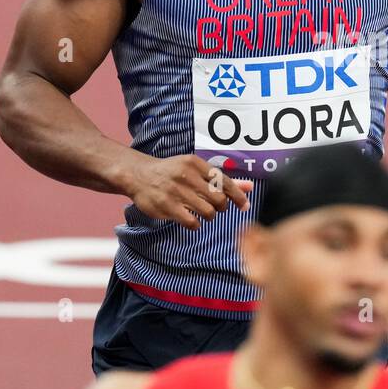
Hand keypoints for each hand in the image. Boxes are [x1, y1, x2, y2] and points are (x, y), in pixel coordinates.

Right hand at [125, 154, 252, 230]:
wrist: (138, 175)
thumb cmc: (172, 173)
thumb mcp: (196, 170)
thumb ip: (222, 180)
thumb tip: (249, 188)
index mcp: (196, 164)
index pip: (225, 182)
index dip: (238, 196)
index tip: (245, 206)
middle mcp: (187, 176)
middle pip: (219, 199)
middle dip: (221, 207)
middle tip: (214, 207)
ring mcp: (176, 192)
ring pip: (208, 212)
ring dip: (209, 216)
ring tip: (201, 212)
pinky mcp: (167, 206)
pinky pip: (192, 222)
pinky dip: (195, 224)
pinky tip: (190, 219)